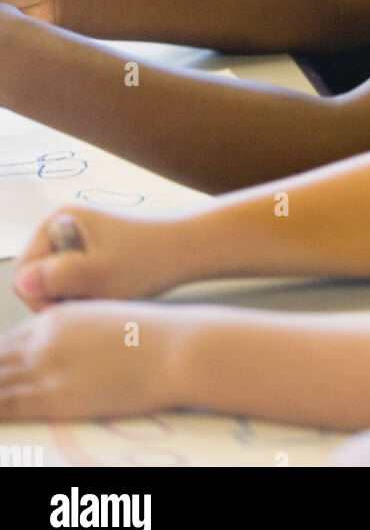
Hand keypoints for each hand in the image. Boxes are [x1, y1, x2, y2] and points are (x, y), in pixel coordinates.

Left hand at [0, 300, 179, 419]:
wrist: (174, 348)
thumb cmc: (151, 336)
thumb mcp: (104, 322)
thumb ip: (75, 335)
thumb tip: (65, 352)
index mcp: (54, 319)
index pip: (6, 343)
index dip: (0, 363)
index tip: (2, 374)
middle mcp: (43, 339)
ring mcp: (46, 367)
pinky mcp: (54, 396)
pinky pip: (4, 405)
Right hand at [13, 205, 186, 309]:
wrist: (188, 247)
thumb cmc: (148, 258)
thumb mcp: (100, 274)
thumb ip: (58, 278)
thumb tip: (21, 282)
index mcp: (58, 220)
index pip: (22, 272)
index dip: (40, 299)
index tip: (73, 309)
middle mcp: (62, 224)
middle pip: (37, 278)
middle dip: (59, 299)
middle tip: (93, 305)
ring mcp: (76, 237)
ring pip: (56, 283)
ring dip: (75, 298)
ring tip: (106, 299)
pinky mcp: (91, 249)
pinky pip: (74, 280)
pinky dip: (88, 293)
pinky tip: (112, 295)